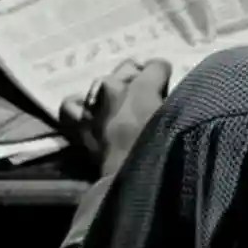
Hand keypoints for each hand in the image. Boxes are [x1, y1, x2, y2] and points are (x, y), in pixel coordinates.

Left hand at [60, 59, 171, 176]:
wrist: (127, 182)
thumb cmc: (161, 150)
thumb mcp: (176, 119)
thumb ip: (173, 101)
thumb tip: (170, 95)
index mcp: (142, 86)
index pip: (157, 65)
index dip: (164, 76)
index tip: (167, 87)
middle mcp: (113, 87)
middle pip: (128, 67)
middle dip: (138, 78)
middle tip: (147, 96)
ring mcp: (92, 104)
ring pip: (102, 83)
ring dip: (113, 91)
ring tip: (121, 106)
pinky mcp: (76, 123)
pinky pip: (72, 104)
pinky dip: (82, 106)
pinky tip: (91, 113)